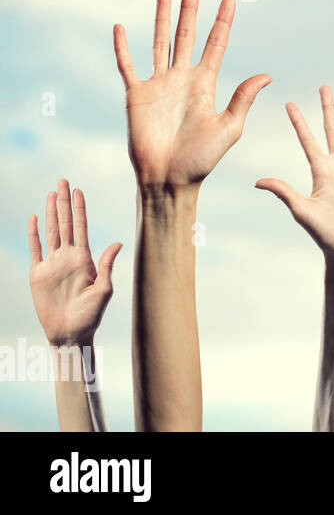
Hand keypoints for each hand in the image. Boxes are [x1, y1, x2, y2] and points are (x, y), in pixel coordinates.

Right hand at [27, 180, 121, 345]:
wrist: (70, 333)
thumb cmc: (91, 315)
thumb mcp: (103, 290)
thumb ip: (107, 266)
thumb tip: (118, 243)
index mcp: (85, 259)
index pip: (81, 227)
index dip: (80, 208)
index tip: (79, 190)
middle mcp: (68, 257)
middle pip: (66, 223)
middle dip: (64, 202)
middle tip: (63, 181)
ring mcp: (52, 264)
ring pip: (51, 231)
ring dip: (51, 212)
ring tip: (52, 193)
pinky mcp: (38, 274)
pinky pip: (35, 249)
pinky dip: (34, 233)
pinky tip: (36, 217)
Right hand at [113, 0, 271, 187]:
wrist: (169, 178)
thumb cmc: (202, 159)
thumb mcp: (228, 127)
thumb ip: (243, 99)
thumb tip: (266, 75)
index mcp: (206, 84)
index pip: (216, 45)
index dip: (222, 22)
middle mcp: (182, 79)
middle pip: (187, 36)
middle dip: (192, 11)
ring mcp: (159, 85)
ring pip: (160, 43)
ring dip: (163, 20)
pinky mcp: (136, 95)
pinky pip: (128, 65)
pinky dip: (123, 47)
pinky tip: (120, 27)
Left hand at [255, 87, 333, 259]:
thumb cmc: (325, 235)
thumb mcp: (303, 212)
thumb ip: (285, 193)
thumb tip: (259, 182)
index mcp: (321, 171)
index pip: (308, 140)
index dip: (299, 122)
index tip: (289, 104)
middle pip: (333, 130)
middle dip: (328, 110)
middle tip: (324, 88)